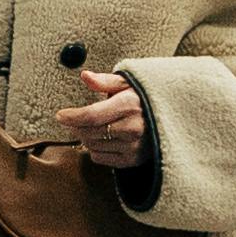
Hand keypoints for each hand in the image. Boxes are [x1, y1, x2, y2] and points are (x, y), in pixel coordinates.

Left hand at [34, 73, 158, 184]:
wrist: (175, 118)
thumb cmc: (147, 98)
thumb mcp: (129, 83)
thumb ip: (105, 81)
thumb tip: (85, 76)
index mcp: (129, 105)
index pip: (91, 115)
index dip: (72, 116)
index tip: (60, 115)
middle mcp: (132, 128)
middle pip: (89, 132)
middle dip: (76, 126)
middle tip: (74, 119)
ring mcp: (133, 146)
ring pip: (92, 146)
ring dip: (85, 137)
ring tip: (91, 126)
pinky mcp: (133, 160)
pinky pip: (101, 158)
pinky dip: (95, 149)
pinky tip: (103, 138)